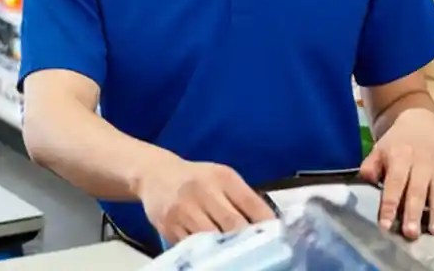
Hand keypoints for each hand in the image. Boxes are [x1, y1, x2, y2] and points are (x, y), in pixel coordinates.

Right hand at [136, 157, 275, 245]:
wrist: (155, 175)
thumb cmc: (196, 179)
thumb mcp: (221, 178)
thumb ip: (243, 198)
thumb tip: (269, 226)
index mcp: (223, 177)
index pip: (252, 203)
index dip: (267, 224)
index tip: (277, 239)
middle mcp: (203, 190)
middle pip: (233, 224)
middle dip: (248, 241)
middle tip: (261, 254)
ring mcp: (184, 209)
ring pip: (212, 238)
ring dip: (227, 251)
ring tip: (239, 259)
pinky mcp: (169, 226)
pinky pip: (192, 246)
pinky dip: (205, 254)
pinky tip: (214, 258)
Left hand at [360, 108, 433, 239]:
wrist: (424, 126)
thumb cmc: (397, 144)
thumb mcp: (379, 149)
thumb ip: (370, 166)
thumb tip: (366, 180)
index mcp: (400, 157)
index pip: (394, 183)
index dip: (390, 205)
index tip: (386, 224)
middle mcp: (421, 164)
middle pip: (417, 191)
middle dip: (414, 213)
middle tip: (411, 234)